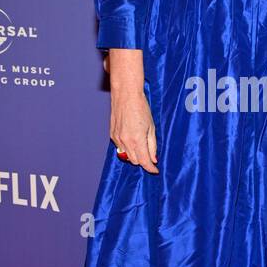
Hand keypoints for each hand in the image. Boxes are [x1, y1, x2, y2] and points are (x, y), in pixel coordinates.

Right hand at [105, 49, 158, 173]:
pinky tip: (132, 139)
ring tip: (141, 146)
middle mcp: (125, 141)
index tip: (155, 170)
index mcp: (137, 140)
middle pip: (135, 161)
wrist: (126, 95)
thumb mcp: (151, 127)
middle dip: (143, 161)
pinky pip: (120, 148)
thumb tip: (154, 158)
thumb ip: (152, 145)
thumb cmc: (141, 108)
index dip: (150, 168)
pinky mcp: (112, 135)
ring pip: (126, 155)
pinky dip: (127, 148)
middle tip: (150, 155)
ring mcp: (117, 139)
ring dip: (134, 155)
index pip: (144, 162)